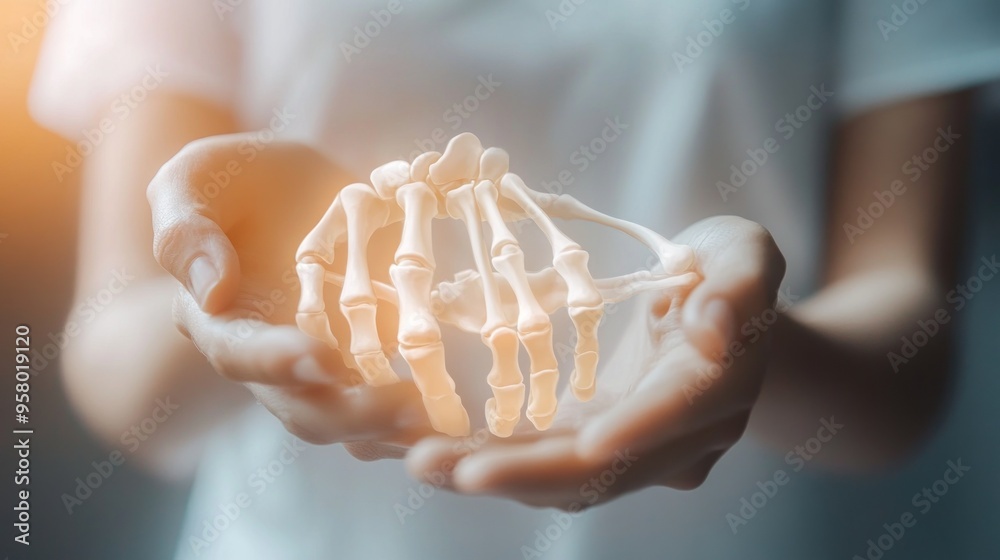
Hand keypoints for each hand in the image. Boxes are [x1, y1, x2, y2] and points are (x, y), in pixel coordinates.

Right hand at [147, 133, 432, 459]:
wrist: (286, 186)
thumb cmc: (231, 179)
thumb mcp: (192, 181)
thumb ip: (185, 231)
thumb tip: (212, 292)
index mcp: (218, 321)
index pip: (240, 354)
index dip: (278, 361)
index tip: (320, 357)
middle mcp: (268, 358)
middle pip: (303, 406)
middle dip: (353, 411)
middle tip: (404, 403)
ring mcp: (321, 363)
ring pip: (350, 417)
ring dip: (393, 426)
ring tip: (439, 422)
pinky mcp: (365, 356)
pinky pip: (389, 396)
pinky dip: (421, 408)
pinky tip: (456, 410)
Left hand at [405, 215, 785, 506]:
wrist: (720, 322)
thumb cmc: (725, 272)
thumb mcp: (744, 255)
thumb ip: (738, 286)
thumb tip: (715, 329)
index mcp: (716, 386)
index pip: (677, 412)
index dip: (637, 429)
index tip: (589, 442)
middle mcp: (675, 438)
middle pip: (604, 470)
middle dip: (525, 471)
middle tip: (443, 464)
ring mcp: (630, 451)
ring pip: (561, 480)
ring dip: (490, 475)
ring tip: (418, 459)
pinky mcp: (591, 445)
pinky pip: (539, 464)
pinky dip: (487, 462)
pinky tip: (430, 451)